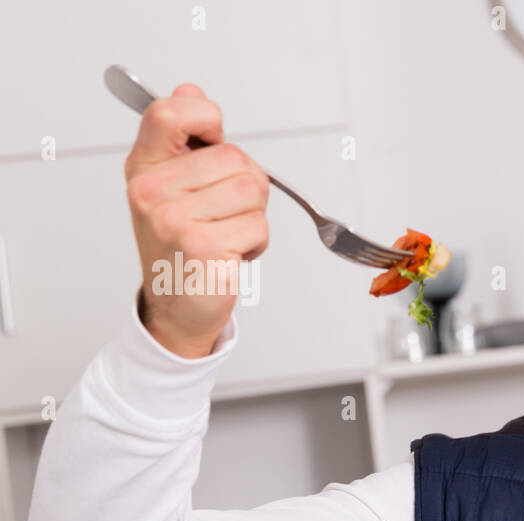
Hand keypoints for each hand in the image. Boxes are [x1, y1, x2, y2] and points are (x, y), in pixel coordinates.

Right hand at [124, 84, 269, 357]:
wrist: (177, 306)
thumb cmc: (180, 245)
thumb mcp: (172, 185)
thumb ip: (183, 139)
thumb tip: (190, 91)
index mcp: (144, 167)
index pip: (172, 112)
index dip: (207, 118)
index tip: (212, 140)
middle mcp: (152, 191)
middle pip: (236, 157)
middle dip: (247, 186)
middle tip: (222, 212)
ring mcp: (174, 220)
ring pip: (252, 191)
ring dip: (254, 216)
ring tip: (227, 233)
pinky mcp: (202, 247)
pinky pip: (259, 226)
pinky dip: (257, 243)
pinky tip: (231, 254)